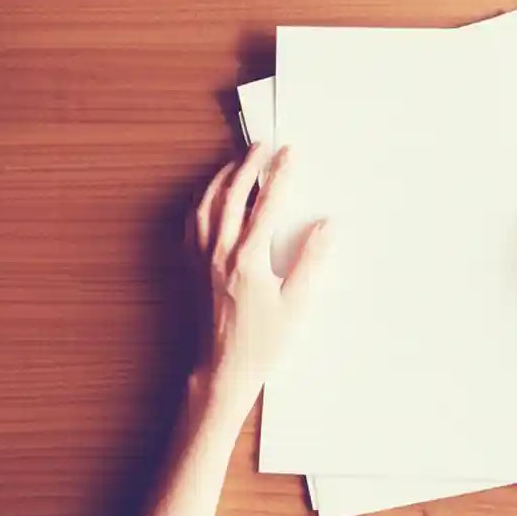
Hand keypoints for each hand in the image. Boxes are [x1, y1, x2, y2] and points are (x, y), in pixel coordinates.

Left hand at [190, 144, 329, 423]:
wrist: (222, 369)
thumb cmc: (262, 342)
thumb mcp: (296, 304)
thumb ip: (311, 261)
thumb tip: (326, 226)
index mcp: (248, 259)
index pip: (267, 204)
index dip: (280, 174)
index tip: (290, 153)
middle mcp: (219, 252)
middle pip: (232, 195)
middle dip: (248, 165)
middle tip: (263, 146)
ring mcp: (201, 258)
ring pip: (206, 204)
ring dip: (221, 178)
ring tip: (237, 162)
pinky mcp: (190, 267)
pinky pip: (190, 223)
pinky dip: (200, 201)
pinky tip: (209, 196)